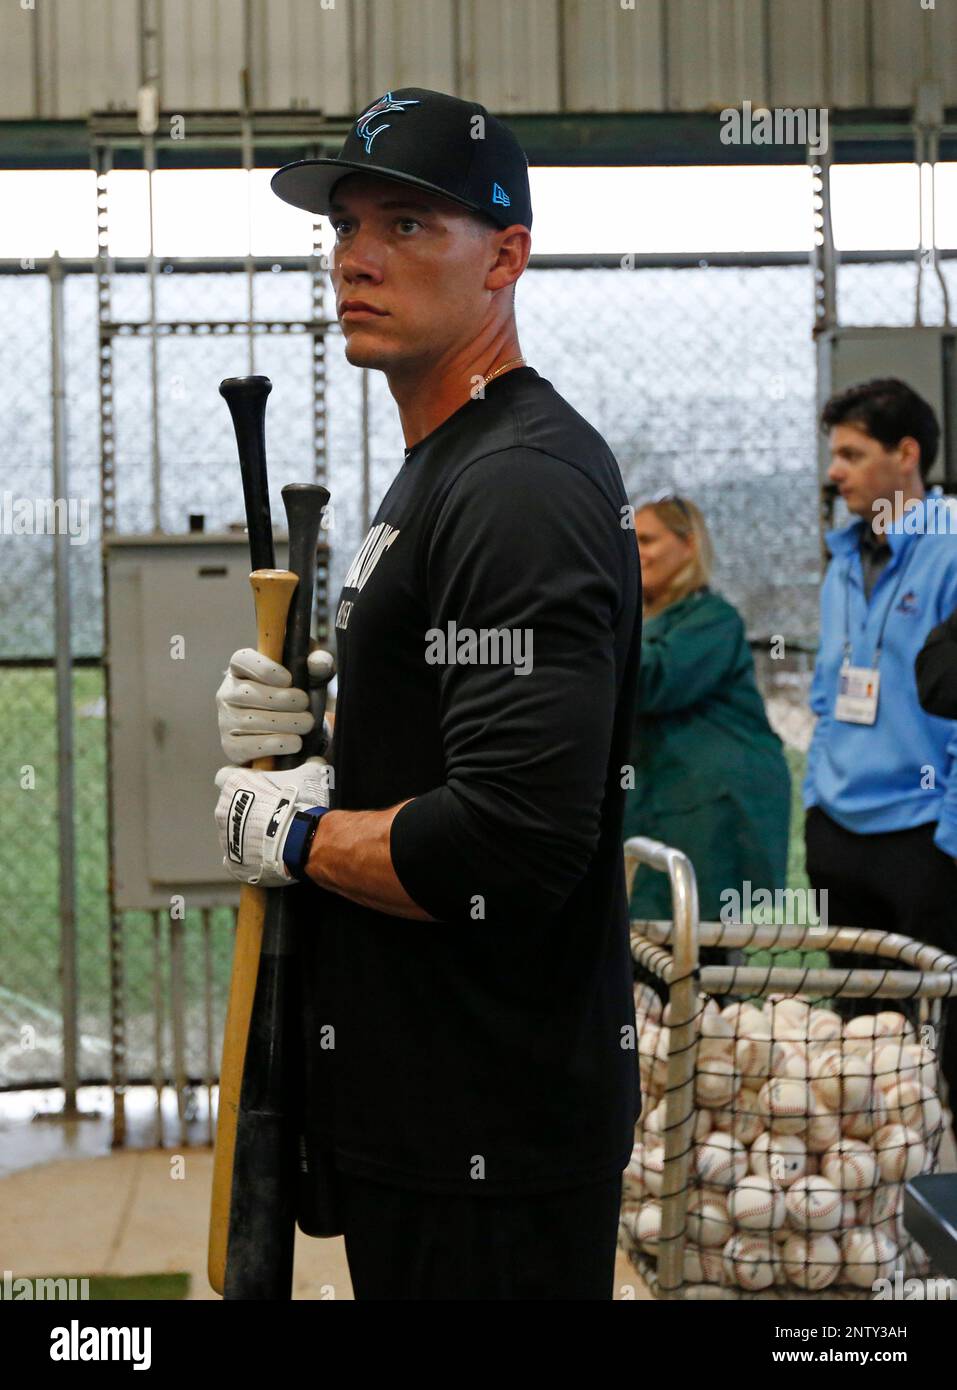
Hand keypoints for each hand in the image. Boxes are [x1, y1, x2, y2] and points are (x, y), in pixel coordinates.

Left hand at [214, 757, 331, 886]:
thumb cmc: (297, 805)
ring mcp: (225, 837)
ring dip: (247, 835)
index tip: (257, 791)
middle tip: (269, 816)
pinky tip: (264, 856)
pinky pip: (236, 858)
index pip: (227, 777)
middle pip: (230, 809)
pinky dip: (248, 858)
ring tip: (270, 839)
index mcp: (234, 785)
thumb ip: (308, 765)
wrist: (295, 840)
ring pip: (232, 834)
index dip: (243, 784)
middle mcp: (222, 810)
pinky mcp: (232, 860)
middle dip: (246, 813)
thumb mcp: (308, 775)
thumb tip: (316, 760)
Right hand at [216, 647, 335, 763]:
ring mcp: (226, 721)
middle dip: (281, 699)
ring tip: (306, 723)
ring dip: (284, 722)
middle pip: (246, 694)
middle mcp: (227, 693)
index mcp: (242, 669)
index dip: (264, 668)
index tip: (288, 679)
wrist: (293, 732)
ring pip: (250, 721)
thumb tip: (318, 663)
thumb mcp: (311, 676)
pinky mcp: (231, 747)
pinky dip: (276, 744)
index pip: (241, 660)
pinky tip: (295, 742)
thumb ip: (319, 664)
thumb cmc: (298, 695)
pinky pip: (250, 746)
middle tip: (304, 703)